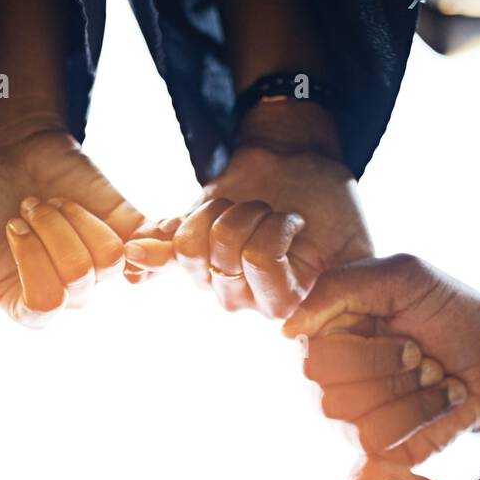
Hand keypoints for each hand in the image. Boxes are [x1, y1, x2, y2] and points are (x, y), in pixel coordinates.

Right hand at [0, 130, 142, 326]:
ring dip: (73, 218)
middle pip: (78, 280)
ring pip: (106, 258)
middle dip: (49, 230)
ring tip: (52, 201)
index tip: (10, 225)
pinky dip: (140, 238)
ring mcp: (99, 264)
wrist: (10, 150)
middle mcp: (68, 291)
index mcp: (30, 306)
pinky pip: (143, 246)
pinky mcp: (127, 232)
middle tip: (29, 206)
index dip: (32, 260)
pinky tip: (119, 227)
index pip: (46, 304)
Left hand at [125, 143, 369, 318]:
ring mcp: (208, 275)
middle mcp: (240, 296)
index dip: (274, 227)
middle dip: (250, 210)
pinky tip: (137, 252)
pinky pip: (160, 257)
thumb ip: (335, 283)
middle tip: (270, 211)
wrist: (303, 169)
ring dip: (219, 207)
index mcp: (281, 301)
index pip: (257, 259)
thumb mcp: (341, 240)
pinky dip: (147, 254)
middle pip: (222, 246)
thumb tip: (284, 310)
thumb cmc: (329, 206)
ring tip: (245, 210)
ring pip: (191, 240)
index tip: (295, 221)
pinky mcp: (185, 251)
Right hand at [283, 254, 479, 465]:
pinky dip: (429, 419)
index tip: (410, 339)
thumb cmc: (444, 309)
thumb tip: (287, 329)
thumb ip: (340, 288)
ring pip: (365, 429)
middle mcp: (324, 385)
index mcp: (321, 341)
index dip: (369, 355)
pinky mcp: (378, 451)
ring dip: (418, 399)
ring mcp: (348, 423)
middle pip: (336, 403)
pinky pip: (388, 449)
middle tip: (424, 356)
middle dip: (397, 377)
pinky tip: (444, 399)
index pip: (315, 364)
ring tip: (438, 376)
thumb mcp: (401, 276)